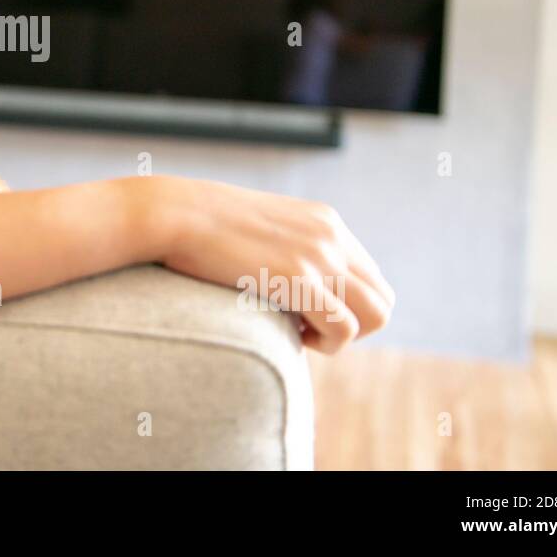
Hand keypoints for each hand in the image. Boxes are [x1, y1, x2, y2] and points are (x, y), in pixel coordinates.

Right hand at [142, 175, 394, 353]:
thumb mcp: (260, 228)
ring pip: (376, 316)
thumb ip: (286, 246)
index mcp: (325, 221)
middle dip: (353, 324)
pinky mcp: (299, 278)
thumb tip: (292, 282)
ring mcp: (319, 255)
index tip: (305, 312)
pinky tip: (295, 336)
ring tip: (303, 334)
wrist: (174, 213)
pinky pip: (344, 329)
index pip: (370, 276)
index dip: (344, 305)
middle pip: (383, 298)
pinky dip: (326, 343)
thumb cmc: (200, 227)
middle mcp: (331, 235)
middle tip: (308, 328)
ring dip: (344, 336)